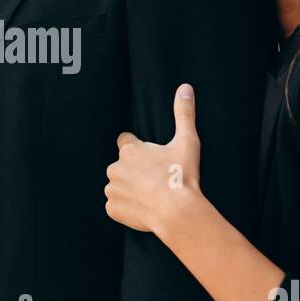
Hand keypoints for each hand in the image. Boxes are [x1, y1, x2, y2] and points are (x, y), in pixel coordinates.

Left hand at [104, 83, 202, 235]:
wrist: (177, 213)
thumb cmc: (182, 176)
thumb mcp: (187, 141)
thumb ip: (184, 113)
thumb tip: (185, 88)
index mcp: (130, 150)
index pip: (125, 141)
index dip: (137, 148)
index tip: (149, 157)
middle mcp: (115, 167)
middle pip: (122, 166)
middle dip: (134, 171)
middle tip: (155, 180)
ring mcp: (112, 189)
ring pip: (118, 186)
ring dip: (129, 189)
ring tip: (151, 196)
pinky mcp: (112, 208)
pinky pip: (117, 206)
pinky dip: (127, 208)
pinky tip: (145, 209)